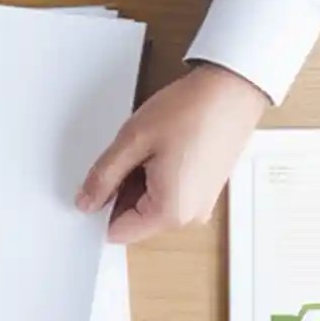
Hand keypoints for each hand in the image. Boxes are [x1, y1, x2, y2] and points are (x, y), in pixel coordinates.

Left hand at [76, 63, 269, 242]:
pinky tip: (163, 148)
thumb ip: (103, 177)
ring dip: (140, 180)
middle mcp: (188, 217)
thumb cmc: (191, 110)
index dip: (100, 207)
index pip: (118, 232)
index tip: (98, 181)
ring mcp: (200, 204)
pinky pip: (169, 193)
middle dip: (122, 191)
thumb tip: (85, 202)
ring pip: (150, 204)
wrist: (234, 88)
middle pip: (135, 218)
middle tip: (130, 154)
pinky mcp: (206, 190)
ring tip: (152, 147)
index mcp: (170, 213)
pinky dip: (157, 175)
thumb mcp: (133, 141)